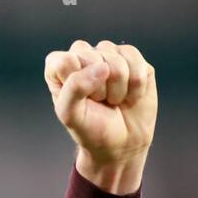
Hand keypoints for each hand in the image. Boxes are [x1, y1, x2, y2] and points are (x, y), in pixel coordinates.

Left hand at [45, 40, 157, 193]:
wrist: (121, 142)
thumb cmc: (90, 128)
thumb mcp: (70, 115)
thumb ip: (74, 88)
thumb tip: (103, 66)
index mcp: (60, 67)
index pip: (64, 60)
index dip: (75, 83)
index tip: (80, 100)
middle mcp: (84, 55)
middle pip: (93, 57)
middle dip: (98, 88)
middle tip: (98, 102)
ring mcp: (110, 54)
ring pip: (117, 60)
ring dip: (118, 88)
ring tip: (113, 99)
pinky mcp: (134, 59)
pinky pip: (137, 62)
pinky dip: (135, 85)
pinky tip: (129, 94)